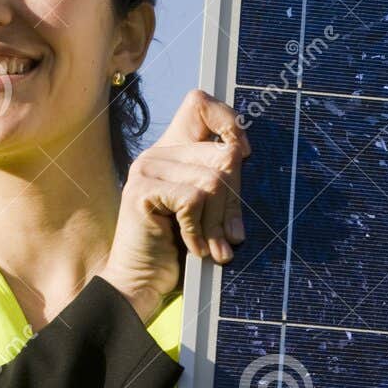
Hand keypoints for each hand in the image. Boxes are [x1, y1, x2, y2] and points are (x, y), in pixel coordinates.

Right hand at [96, 89, 249, 323]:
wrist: (142, 284)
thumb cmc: (179, 248)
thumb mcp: (209, 208)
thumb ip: (223, 180)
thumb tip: (245, 154)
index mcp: (174, 149)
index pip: (200, 103)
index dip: (229, 121)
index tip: (245, 155)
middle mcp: (158, 152)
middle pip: (223, 154)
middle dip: (234, 200)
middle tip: (230, 235)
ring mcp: (147, 169)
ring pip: (213, 181)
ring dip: (218, 223)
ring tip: (213, 248)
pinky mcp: (142, 190)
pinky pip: (194, 199)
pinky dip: (200, 230)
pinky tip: (192, 247)